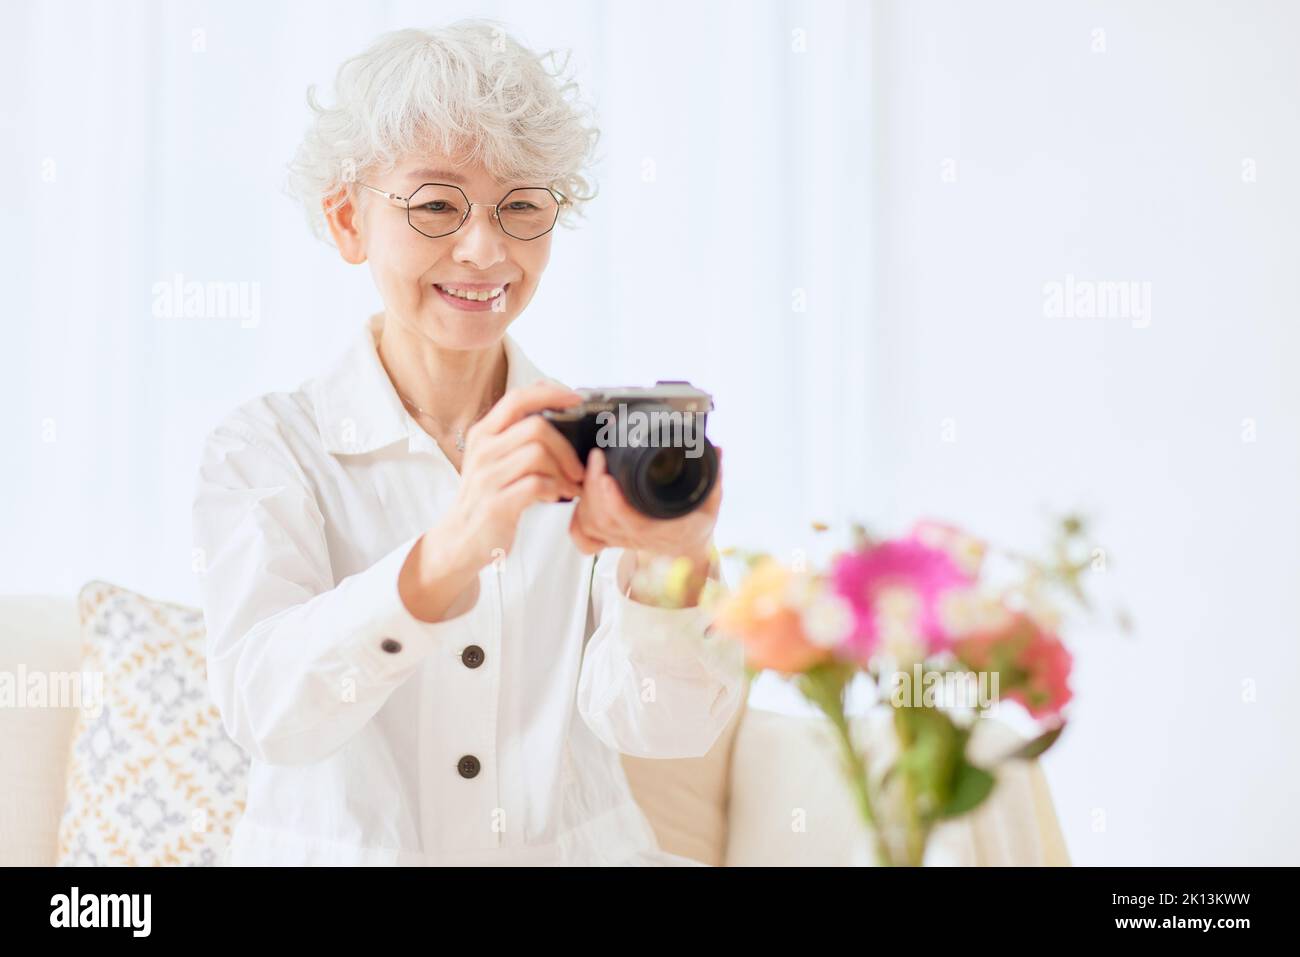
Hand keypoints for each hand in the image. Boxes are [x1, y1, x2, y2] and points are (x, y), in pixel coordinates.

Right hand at [442, 381, 587, 569]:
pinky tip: (555, 497)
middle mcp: (482, 450)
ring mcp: (487, 476)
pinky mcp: (496, 503)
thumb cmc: (487, 496)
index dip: (551, 394)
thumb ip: (516, 435)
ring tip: (569, 485)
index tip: (576, 401)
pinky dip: (555, 489)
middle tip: (578, 467)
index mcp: (483, 433)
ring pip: (538, 453)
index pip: (518, 398)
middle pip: (536, 427)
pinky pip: (537, 484)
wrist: (460, 539)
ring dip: (563, 471)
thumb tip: (557, 408)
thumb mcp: (494, 459)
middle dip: (566, 446)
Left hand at [568, 445, 722, 566]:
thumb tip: (716, 449)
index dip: (615, 503)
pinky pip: (585, 536)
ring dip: (585, 497)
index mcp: (663, 531)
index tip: (607, 478)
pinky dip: (577, 519)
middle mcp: (637, 538)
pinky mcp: (609, 538)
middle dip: (593, 487)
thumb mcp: (711, 502)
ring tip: (592, 467)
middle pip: (604, 521)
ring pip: (591, 525)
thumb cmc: (695, 523)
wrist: (687, 549)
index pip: (633, 522)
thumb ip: (714, 477)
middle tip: (597, 457)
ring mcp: (620, 539)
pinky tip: (581, 497)